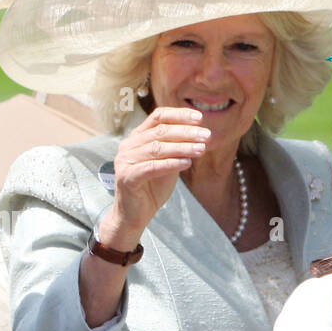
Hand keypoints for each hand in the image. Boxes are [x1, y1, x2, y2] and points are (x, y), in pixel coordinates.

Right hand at [103, 107, 210, 246]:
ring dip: (182, 147)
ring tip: (202, 149)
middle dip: (186, 132)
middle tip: (206, 135)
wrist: (135, 215)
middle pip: (160, 132)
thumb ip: (178, 148)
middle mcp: (128, 145)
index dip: (179, 115)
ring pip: (157, 148)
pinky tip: (187, 163)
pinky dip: (170, 163)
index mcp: (137, 137)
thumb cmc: (152, 187)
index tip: (199, 118)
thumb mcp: (168, 162)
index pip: (158, 117)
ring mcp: (125, 161)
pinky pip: (151, 167)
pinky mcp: (126, 177)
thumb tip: (200, 133)